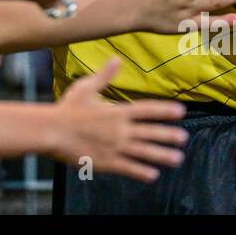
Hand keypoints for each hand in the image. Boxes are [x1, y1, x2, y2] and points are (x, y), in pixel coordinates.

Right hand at [51, 58, 186, 181]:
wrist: (51, 131)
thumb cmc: (67, 109)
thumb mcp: (86, 87)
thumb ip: (105, 76)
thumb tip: (117, 59)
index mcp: (117, 112)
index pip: (147, 110)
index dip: (165, 110)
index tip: (181, 111)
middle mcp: (120, 130)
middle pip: (150, 133)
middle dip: (169, 135)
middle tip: (183, 138)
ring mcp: (115, 147)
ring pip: (144, 152)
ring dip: (162, 155)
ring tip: (177, 158)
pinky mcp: (107, 162)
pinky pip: (128, 168)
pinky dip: (142, 172)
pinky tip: (153, 175)